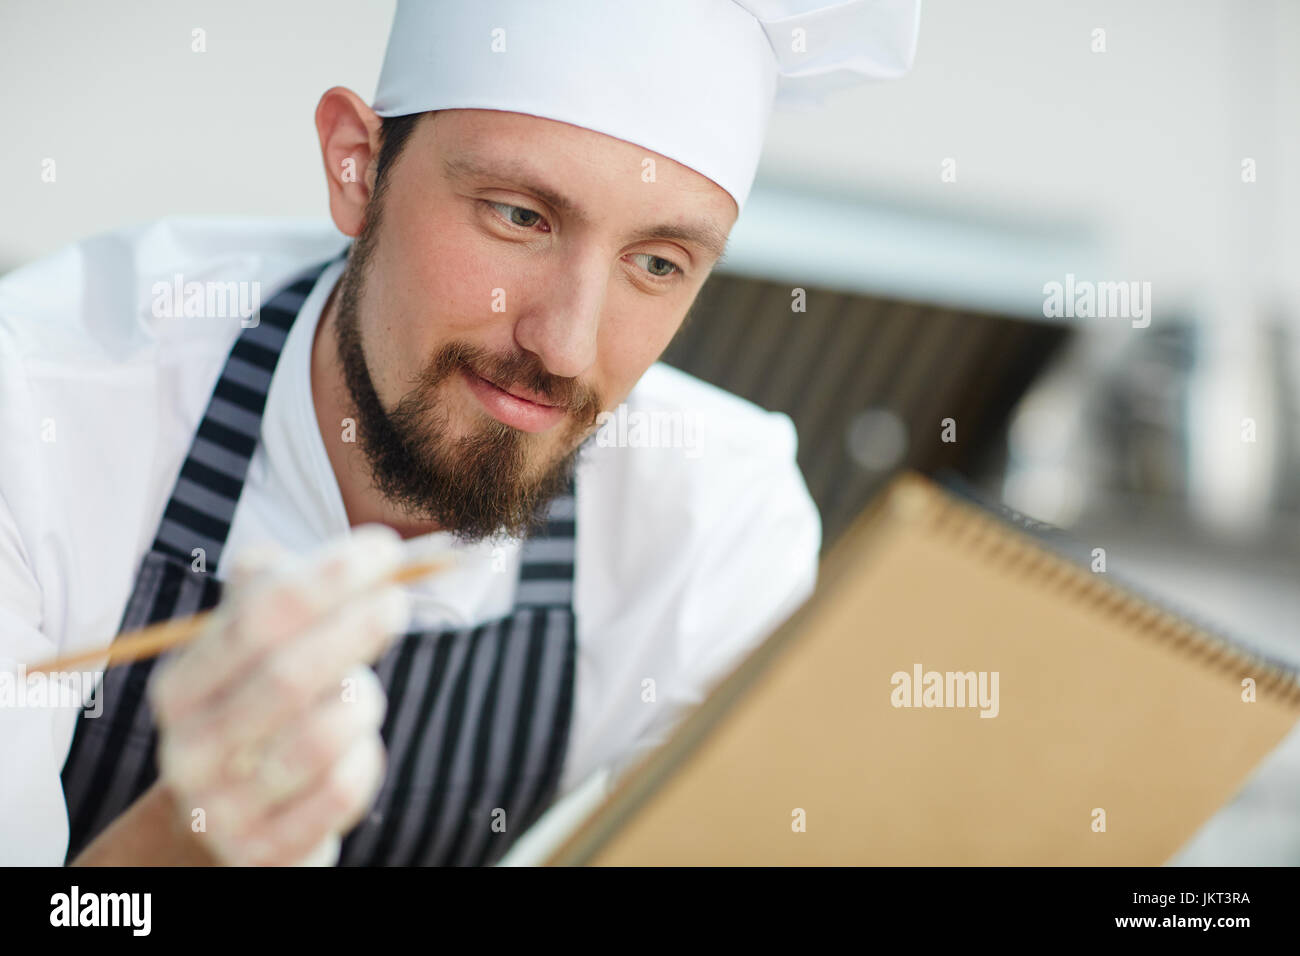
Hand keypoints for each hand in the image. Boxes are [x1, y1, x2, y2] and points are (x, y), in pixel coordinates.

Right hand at [146, 525, 410, 865]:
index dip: (327, 578)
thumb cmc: (265, 707)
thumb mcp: (253, 648)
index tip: (384, 548)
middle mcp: (188, 750)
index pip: (256, 618)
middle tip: (398, 602)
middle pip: (286, 676)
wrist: (242, 816)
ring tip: (363, 693)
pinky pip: (342, 791)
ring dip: (361, 702)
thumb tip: (334, 555)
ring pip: (321, 737)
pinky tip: (359, 747)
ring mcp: (222, 808)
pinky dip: (366, 758)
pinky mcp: (264, 851)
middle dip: (353, 630)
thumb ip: (275, 590)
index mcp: (180, 686)